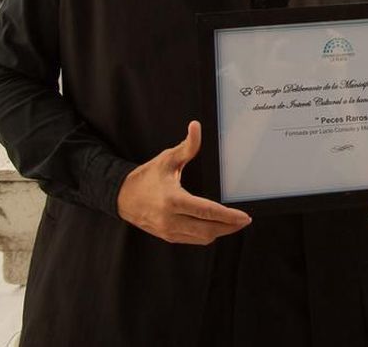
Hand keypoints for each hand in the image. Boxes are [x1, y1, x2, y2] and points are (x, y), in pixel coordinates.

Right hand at [116, 120, 251, 244]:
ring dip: (220, 232)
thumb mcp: (167, 159)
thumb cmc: (147, 177)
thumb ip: (187, 146)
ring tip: (233, 224)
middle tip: (244, 221)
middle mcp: (170, 219)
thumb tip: (196, 127)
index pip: (207, 211)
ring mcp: (168, 230)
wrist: (123, 197)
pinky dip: (207, 235)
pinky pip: (193, 240)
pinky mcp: (168, 236)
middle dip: (229, 227)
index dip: (228, 216)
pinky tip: (215, 226)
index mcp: (172, 200)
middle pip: (208, 230)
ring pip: (202, 238)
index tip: (244, 217)